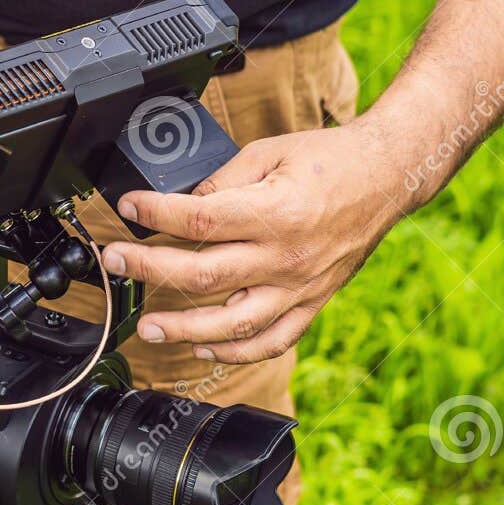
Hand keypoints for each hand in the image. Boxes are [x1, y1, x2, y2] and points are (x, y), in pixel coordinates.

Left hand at [100, 123, 413, 363]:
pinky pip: (270, 341)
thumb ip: (221, 181)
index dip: (154, 215)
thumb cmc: (331, 160)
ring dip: (182, 329)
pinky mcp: (311, 303)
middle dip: (148, 270)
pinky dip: (234, 352)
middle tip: (114, 263)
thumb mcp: (269, 153)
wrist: (388, 177)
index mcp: (275, 212)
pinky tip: (203, 347)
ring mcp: (299, 287)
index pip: (199, 221)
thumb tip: (179, 205)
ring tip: (148, 327)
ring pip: (232, 324)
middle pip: (202, 275)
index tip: (127, 208)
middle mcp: (287, 257)